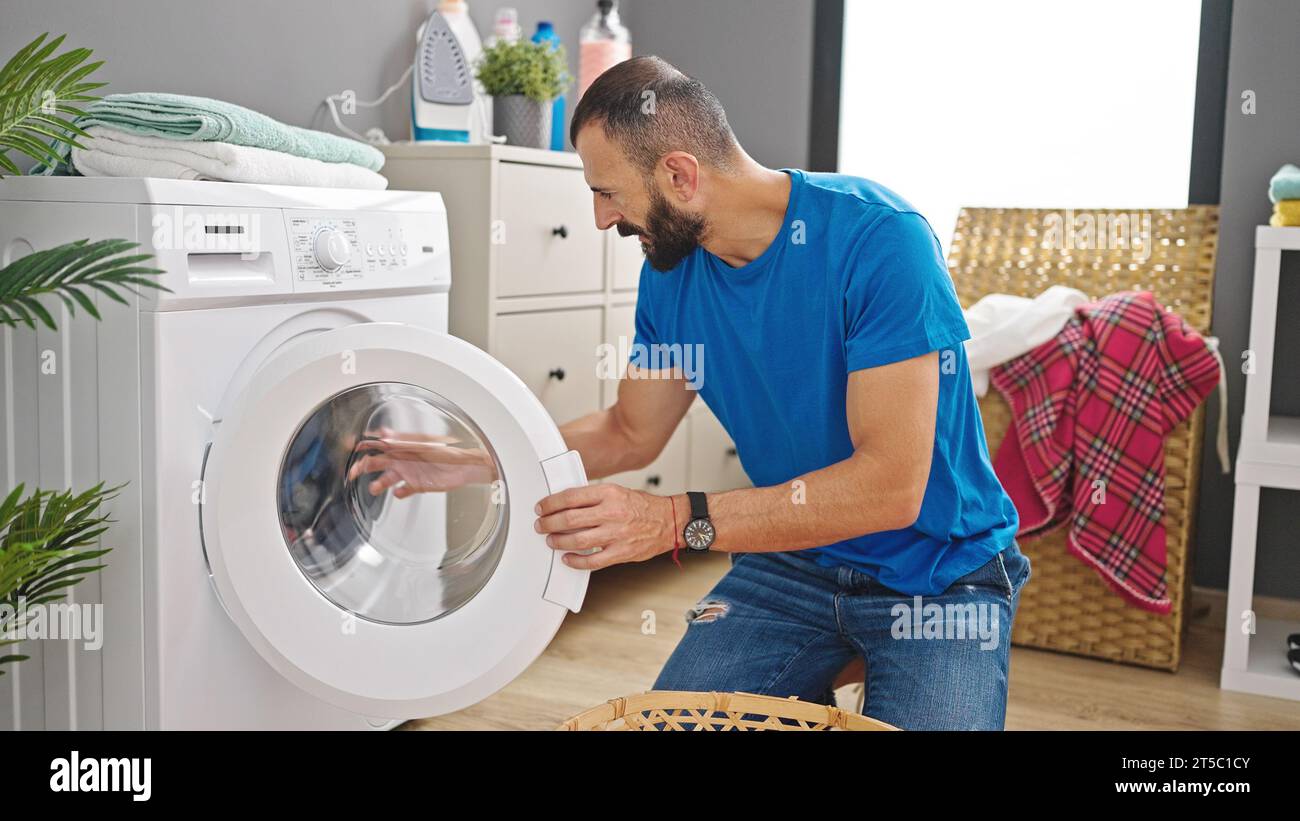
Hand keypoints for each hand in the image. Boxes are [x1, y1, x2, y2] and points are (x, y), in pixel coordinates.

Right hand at [346, 427, 497, 497]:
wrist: (466, 466)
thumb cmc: (446, 451)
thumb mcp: (423, 444)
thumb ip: (402, 441)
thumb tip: (383, 433)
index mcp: (403, 447)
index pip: (380, 445)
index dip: (365, 446)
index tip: (352, 449)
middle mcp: (404, 459)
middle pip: (378, 463)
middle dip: (363, 467)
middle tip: (353, 473)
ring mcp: (410, 472)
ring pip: (388, 479)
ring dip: (379, 484)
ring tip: (374, 488)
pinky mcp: (418, 485)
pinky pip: (404, 490)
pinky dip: (400, 493)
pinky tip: (398, 494)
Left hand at [535, 484, 676, 569]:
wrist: (669, 521)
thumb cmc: (644, 507)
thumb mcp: (618, 492)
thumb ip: (594, 498)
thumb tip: (567, 504)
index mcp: (609, 493)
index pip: (571, 497)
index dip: (551, 503)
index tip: (542, 508)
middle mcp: (611, 513)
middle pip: (569, 519)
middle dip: (549, 523)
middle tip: (542, 525)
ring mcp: (616, 534)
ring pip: (577, 540)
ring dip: (558, 541)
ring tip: (551, 540)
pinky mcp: (620, 552)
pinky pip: (592, 561)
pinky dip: (576, 561)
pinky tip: (568, 558)